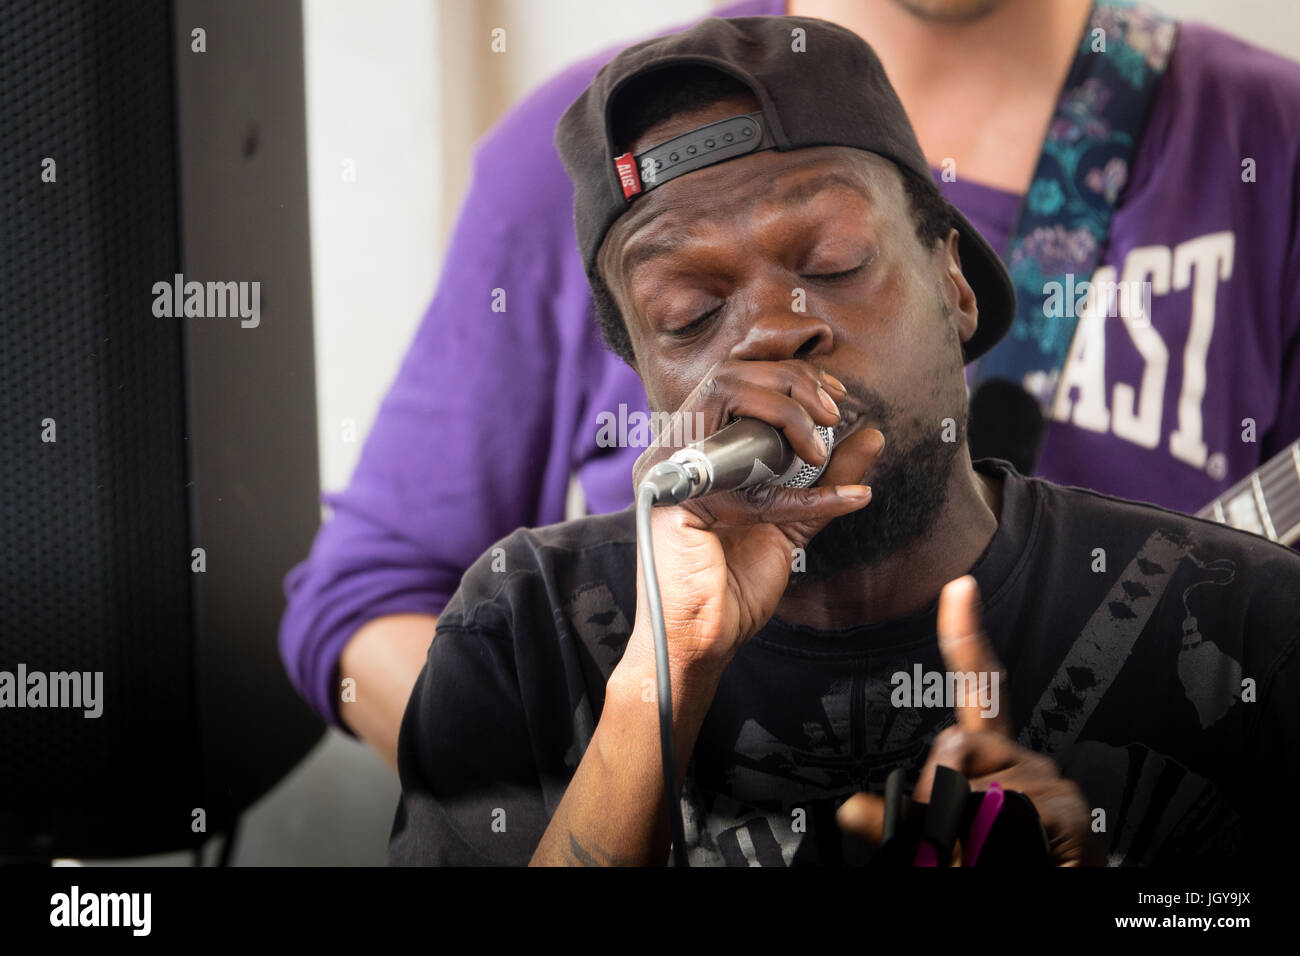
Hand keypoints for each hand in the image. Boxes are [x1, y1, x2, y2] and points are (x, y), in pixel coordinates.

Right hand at [618, 358, 884, 682]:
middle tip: (834, 409)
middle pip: (732, 372)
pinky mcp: (670, 484)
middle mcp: (678, 449)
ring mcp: (668, 462)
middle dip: (794, 380)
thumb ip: (826, 479)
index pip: (741, 382)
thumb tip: (870, 435)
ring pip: (724, 387)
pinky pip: (732, 451)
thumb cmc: (737, 587)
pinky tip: (809, 472)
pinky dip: (779, 455)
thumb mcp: (793, 521)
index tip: (836, 396)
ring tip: (820, 436)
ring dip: (785, 402)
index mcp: (700, 452)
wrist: (706, 639)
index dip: (792, 377)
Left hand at [836, 576, 1104, 866]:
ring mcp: (1049, 785)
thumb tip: (850, 808)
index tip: (958, 588)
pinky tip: (1005, 857)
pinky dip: (989, 844)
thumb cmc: (985, 870)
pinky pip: (1004, 815)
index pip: (980, 691)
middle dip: (931, 796)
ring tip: (979, 856)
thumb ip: (900, 822)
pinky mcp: (1068, 813)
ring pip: (974, 786)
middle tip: (945, 842)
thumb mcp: (934, 844)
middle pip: (954, 744)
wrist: (1050, 914)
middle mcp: (1025, 763)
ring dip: (959, 832)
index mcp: (992, 760)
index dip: (967, 637)